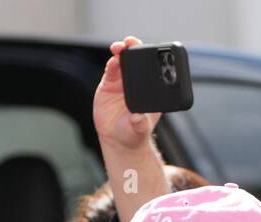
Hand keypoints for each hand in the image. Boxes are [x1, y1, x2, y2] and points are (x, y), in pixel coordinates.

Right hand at [93, 35, 160, 149]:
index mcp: (150, 89)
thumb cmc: (134, 133)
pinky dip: (111, 63)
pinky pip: (110, 70)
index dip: (151, 56)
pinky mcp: (108, 85)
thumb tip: (138, 117)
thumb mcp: (140, 129)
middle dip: (134, 47)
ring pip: (122, 61)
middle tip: (131, 42)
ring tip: (119, 48)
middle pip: (136, 59)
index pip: (152, 68)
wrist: (118, 140)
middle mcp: (136, 82)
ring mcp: (121, 82)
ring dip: (121, 52)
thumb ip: (140, 124)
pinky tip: (112, 60)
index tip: (151, 51)